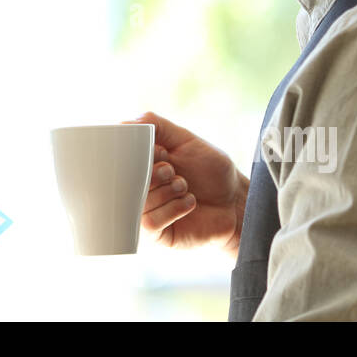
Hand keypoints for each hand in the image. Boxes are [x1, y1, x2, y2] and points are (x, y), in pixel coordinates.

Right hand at [122, 111, 248, 255]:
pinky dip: (172, 209)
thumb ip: (157, 126)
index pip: (121, 160)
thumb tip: (126, 122)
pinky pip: (150, 222)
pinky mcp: (157, 234)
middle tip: (171, 169)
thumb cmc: (211, 171)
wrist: (235, 201)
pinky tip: (189, 203)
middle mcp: (139, 189)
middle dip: (152, 173)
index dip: (138, 154)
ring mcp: (147, 212)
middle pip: (126, 181)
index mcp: (141, 167)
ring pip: (139, 201)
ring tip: (184, 186)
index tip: (162, 151)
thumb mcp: (185, 139)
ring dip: (166, 191)